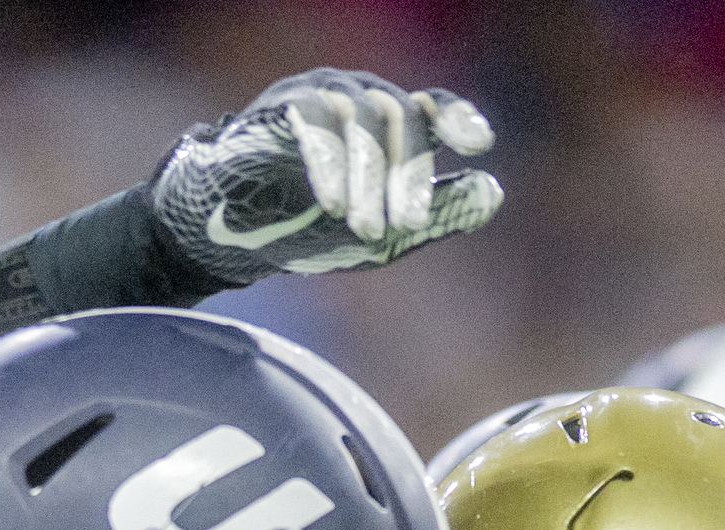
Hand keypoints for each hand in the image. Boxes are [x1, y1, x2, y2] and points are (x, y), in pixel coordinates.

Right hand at [150, 69, 501, 284]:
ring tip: (366, 231)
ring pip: (361, 118)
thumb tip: (493, 191)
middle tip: (406, 226)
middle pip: (401, 117)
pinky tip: (333, 205)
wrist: (231, 237)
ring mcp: (320, 96)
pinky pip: (314, 120)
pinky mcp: (280, 107)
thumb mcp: (384, 236)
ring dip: (368, 177)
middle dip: (407, 176)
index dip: (457, 119)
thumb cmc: (311, 230)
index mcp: (389, 126)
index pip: (432, 108)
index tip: (481, 144)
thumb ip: (436, 214)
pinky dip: (328, 163)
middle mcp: (359, 99)